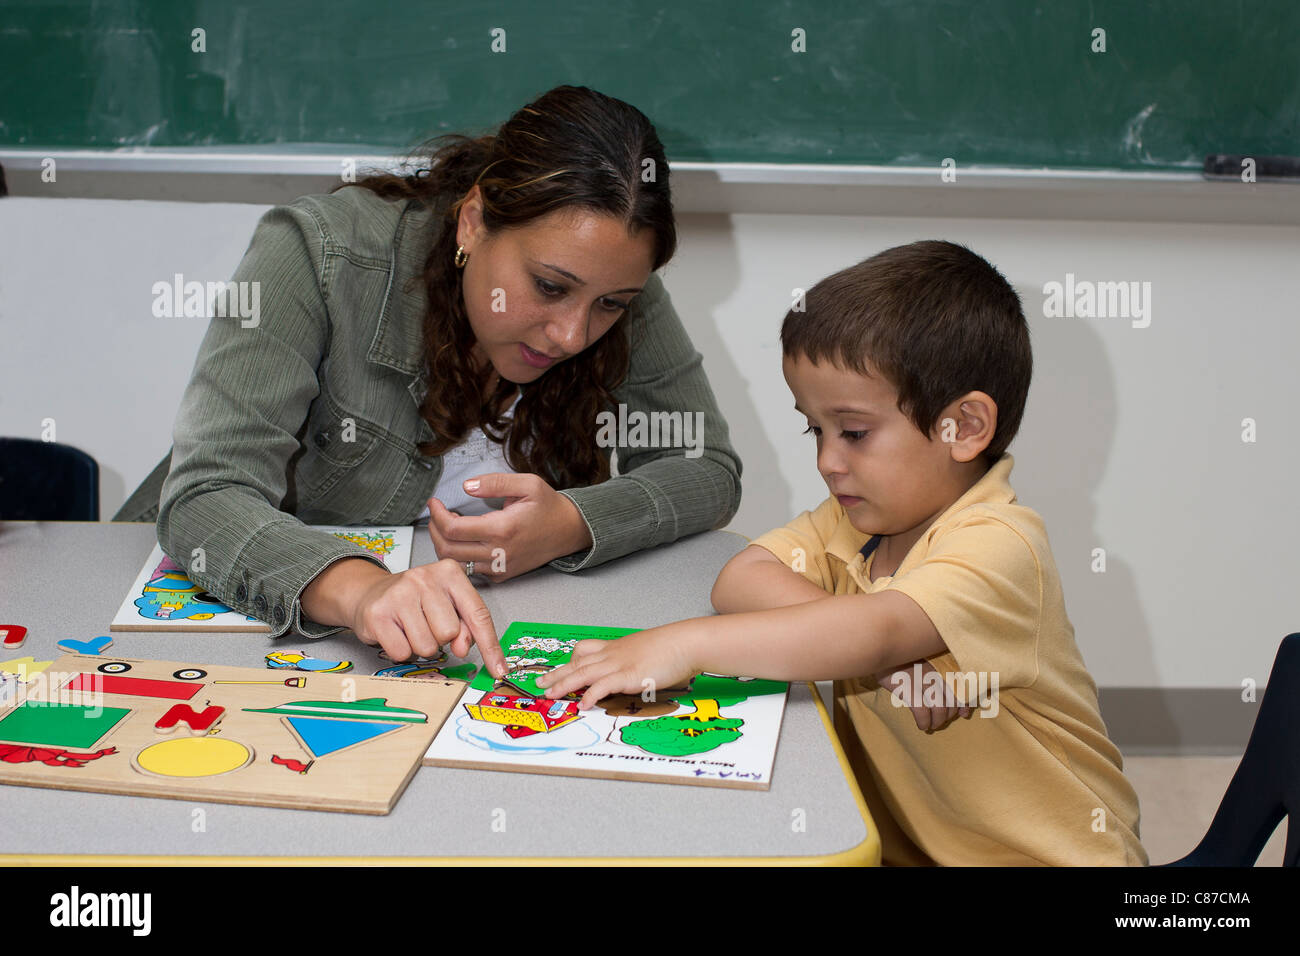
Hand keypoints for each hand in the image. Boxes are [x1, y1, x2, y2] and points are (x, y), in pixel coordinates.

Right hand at [349, 558, 505, 676]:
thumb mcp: (447, 604)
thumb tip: (463, 649)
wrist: (372, 592)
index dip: (490, 646)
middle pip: (449, 633)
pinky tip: (397, 633)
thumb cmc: (415, 600)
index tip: (499, 670)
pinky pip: (402, 652)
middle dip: (442, 639)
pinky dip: (402, 651)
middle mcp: (424, 578)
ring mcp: (399, 594)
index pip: (478, 614)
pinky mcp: (378, 614)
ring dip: (421, 647)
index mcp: (449, 573)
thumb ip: (465, 625)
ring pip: (427, 647)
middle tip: (428, 626)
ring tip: (412, 629)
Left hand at [426, 473, 592, 580]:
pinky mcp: (501, 575)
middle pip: (447, 549)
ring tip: (448, 526)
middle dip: (434, 529)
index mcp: (502, 529)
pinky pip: (470, 570)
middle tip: (436, 514)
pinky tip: (464, 540)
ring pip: (455, 563)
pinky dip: (460, 556)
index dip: (436, 514)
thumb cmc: (549, 507)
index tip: (433, 502)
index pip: (453, 529)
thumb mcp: (527, 484)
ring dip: (444, 544)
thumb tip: (466, 486)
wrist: (569, 531)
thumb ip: (494, 483)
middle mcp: (499, 553)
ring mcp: (499, 568)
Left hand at [536, 622, 699, 710]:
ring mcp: (620, 664)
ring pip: (583, 673)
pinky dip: (590, 696)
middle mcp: (614, 654)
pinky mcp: (629, 676)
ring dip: (564, 684)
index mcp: (617, 648)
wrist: (686, 643)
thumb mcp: (647, 651)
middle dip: (557, 673)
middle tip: (540, 682)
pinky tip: (583, 705)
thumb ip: (635, 660)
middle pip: (577, 662)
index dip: (569, 660)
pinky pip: (603, 686)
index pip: (585, 651)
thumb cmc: (673, 648)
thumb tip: (634, 672)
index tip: (558, 667)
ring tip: (550, 694)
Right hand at [876, 659, 970, 731]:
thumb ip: (944, 678)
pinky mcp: (908, 687)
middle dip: (948, 716)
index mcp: (943, 665)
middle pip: (952, 702)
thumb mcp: (927, 662)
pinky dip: (924, 723)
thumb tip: (961, 706)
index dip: (965, 705)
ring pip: (940, 709)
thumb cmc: (905, 657)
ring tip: (931, 725)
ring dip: (937, 722)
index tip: (963, 715)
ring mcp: (923, 680)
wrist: (883, 646)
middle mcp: (937, 672)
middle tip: (939, 720)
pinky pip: (922, 712)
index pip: (963, 688)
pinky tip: (922, 725)